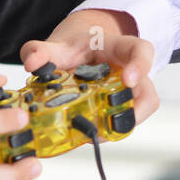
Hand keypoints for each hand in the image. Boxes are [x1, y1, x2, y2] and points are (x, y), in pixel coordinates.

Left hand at [17, 9, 159, 125]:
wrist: (78, 52)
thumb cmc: (74, 47)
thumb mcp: (57, 44)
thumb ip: (40, 50)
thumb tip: (32, 64)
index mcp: (117, 48)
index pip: (141, 50)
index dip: (140, 65)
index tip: (129, 79)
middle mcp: (128, 71)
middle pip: (147, 91)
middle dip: (135, 111)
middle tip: (110, 124)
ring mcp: (127, 92)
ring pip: (138, 112)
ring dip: (119, 127)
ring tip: (94, 135)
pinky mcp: (118, 108)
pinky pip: (121, 123)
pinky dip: (106, 132)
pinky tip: (85, 135)